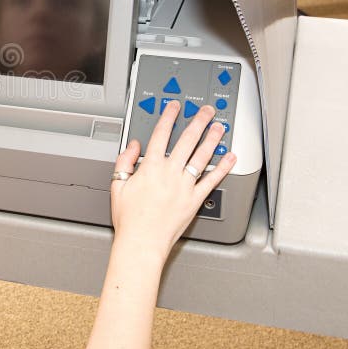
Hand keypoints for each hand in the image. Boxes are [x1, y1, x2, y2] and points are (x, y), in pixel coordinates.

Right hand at [111, 100, 236, 258]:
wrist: (142, 242)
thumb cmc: (129, 218)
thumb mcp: (118, 185)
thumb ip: (125, 161)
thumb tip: (133, 146)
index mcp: (150, 167)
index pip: (161, 134)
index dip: (169, 117)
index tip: (175, 106)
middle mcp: (170, 173)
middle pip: (187, 141)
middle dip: (198, 122)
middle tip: (206, 111)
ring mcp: (185, 186)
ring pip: (202, 157)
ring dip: (212, 139)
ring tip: (220, 127)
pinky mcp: (195, 200)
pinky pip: (212, 181)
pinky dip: (223, 168)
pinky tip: (229, 158)